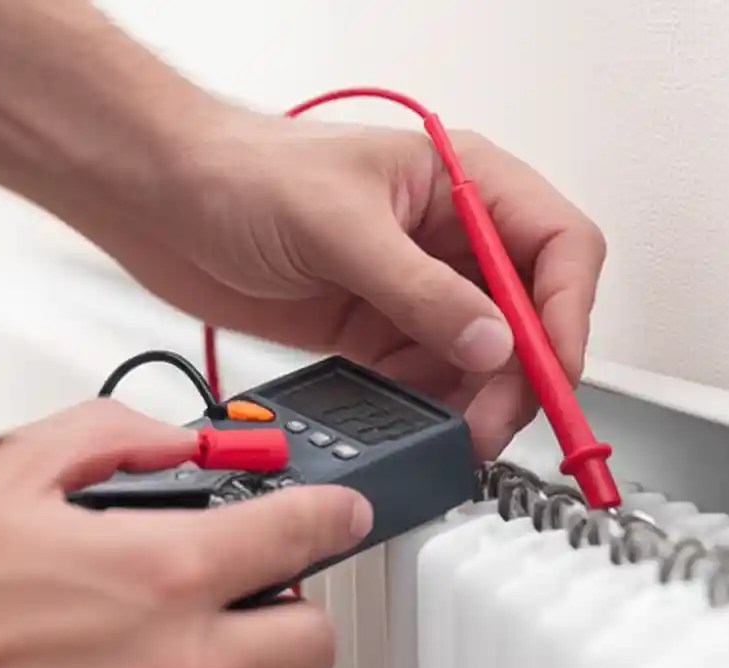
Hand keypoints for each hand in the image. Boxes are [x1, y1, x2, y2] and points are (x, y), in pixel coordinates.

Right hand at [0, 401, 371, 667]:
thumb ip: (115, 435)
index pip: (302, 533)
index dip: (336, 513)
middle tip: (266, 590)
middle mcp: (172, 662)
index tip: (341, 514)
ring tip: (204, 646)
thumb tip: (178, 435)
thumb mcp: (15, 466)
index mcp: (158, 570)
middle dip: (301, 608)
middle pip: (314, 642)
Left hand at [85, 111, 605, 458]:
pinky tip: (422, 426)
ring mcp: (412, 289)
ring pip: (481, 359)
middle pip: (527, 314)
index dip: (566, 311)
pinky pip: (427, 380)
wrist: (162, 201)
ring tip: (458, 435)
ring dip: (478, 401)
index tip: (549, 366)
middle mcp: (446, 238)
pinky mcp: (374, 331)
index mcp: (460, 182)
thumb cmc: (240, 171)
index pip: (557, 245)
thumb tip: (493, 345)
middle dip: (521, 372)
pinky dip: (432, 409)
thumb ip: (419, 291)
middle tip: (493, 420)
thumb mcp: (338, 224)